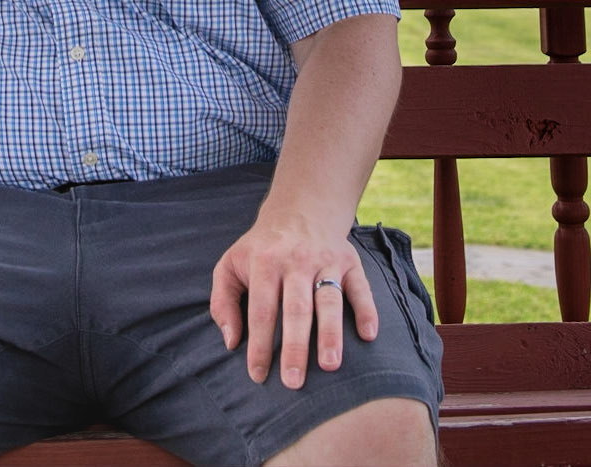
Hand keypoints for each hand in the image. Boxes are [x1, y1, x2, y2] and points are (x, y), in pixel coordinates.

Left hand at [209, 210, 377, 390]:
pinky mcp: (349, 262)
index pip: (261, 309)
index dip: (259, 343)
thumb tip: (231, 342)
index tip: (259, 375)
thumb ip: (222, 301)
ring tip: (330, 365)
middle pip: (296, 308)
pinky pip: (360, 287)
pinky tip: (368, 335)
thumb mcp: (230, 264)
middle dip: (294, 346)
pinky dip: (366, 310)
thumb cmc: (260, 249)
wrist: (299, 209)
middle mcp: (296, 262)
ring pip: (329, 300)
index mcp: (264, 263)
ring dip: (330, 333)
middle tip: (293, 381)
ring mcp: (325, 261)